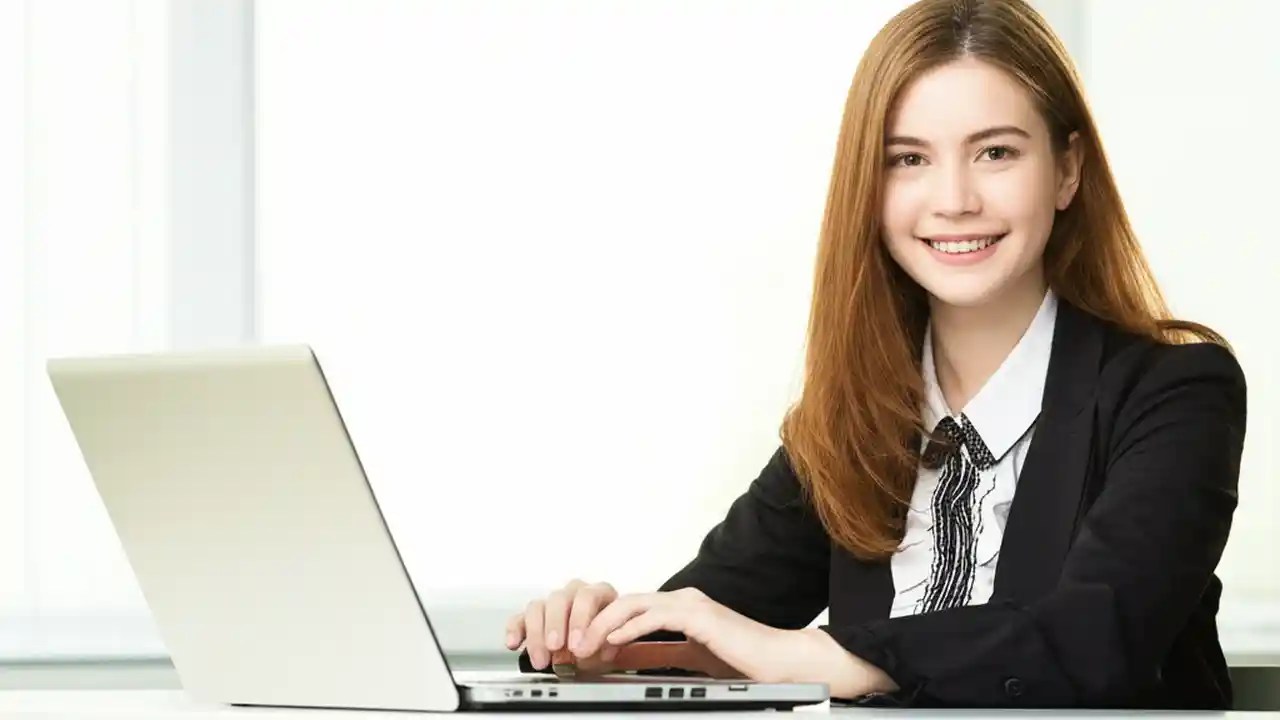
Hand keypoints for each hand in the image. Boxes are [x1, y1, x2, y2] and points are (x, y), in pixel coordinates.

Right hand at [505, 579, 621, 671]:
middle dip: (555, 624)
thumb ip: (609, 640)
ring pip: (537, 607)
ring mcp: (552, 604)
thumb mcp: (615, 642)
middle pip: (559, 598)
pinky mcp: (534, 617)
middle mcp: (574, 593)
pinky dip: (515, 630)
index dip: (580, 620)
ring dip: (536, 633)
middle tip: (555, 647)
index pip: (588, 597)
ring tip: (541, 659)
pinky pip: (520, 618)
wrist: (597, 654)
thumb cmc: (608, 643)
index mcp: (599, 593)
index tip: (577, 645)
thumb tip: (602, 643)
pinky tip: (514, 643)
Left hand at [573, 587, 792, 681]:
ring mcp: (690, 604)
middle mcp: (682, 600)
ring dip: (604, 625)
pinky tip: (613, 640)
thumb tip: (627, 660)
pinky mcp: (699, 616)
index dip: (603, 627)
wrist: (778, 663)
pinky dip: (629, 627)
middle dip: (595, 622)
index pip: (631, 611)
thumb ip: (658, 656)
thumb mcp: (689, 660)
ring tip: (584, 644)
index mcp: (680, 609)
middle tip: (573, 645)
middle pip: (625, 602)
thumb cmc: (742, 662)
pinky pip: (655, 616)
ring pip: (634, 604)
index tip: (584, 648)